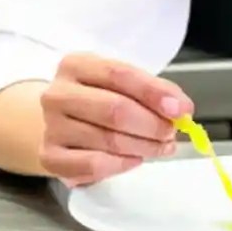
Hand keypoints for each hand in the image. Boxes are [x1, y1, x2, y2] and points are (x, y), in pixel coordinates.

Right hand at [40, 53, 194, 186]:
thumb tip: (181, 109)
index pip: (119, 75)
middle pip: (115, 110)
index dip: (154, 93)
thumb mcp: (121, 84)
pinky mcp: (50, 157)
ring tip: (159, 147)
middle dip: (152, 125)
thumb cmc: (96, 98)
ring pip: (109, 141)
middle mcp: (57, 93)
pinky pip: (95, 165)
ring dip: (144, 147)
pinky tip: (134, 158)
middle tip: (171, 133)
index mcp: (76, 65)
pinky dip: (122, 164)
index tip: (181, 109)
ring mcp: (51, 126)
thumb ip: (152, 91)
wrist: (58, 122)